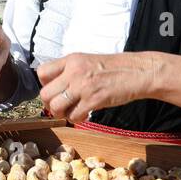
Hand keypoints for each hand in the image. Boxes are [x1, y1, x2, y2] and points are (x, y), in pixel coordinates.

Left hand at [36, 52, 154, 122]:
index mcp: (71, 60)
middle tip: (61, 106)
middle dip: (50, 104)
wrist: (138, 71)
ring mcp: (83, 86)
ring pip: (55, 107)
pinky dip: (76, 119)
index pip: (42, 73)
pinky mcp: (93, 100)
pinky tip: (85, 115)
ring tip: (72, 111)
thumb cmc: (114, 68)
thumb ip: (70, 70)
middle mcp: (74, 71)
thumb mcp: (88, 61)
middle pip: (45, 94)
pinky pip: (73, 116)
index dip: (44, 85)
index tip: (55, 91)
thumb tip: (55, 87)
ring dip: (62, 114)